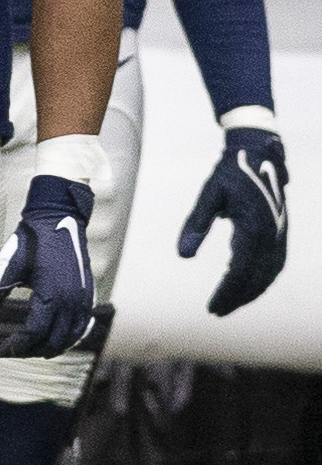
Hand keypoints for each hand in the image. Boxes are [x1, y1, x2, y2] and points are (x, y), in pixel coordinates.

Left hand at [0, 175, 94, 357]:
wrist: (59, 219)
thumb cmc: (31, 241)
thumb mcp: (7, 265)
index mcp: (52, 294)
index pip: (35, 333)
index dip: (17, 346)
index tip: (0, 352)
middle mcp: (73, 301)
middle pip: (53, 341)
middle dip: (30, 351)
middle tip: (10, 351)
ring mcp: (84, 299)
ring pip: (70, 337)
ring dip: (50, 347)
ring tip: (28, 348)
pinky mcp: (88, 295)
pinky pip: (82, 327)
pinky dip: (68, 338)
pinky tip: (52, 340)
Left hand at [178, 128, 288, 314]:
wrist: (259, 152)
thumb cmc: (230, 173)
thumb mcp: (208, 195)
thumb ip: (196, 224)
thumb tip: (183, 255)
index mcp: (254, 226)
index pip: (240, 270)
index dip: (227, 292)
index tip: (212, 308)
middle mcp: (271, 233)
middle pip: (257, 277)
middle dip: (238, 298)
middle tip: (216, 311)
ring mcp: (279, 233)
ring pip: (270, 273)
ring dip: (252, 292)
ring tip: (229, 304)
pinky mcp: (281, 231)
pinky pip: (275, 263)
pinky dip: (262, 279)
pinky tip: (246, 287)